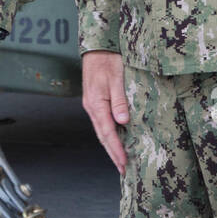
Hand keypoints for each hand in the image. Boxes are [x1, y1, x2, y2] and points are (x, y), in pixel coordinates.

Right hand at [82, 51, 127, 174]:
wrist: (97, 47)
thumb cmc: (108, 60)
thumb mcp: (116, 78)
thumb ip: (119, 101)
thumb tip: (123, 122)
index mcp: (96, 104)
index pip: (107, 133)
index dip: (116, 150)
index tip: (124, 163)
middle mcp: (92, 107)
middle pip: (102, 136)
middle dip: (113, 154)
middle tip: (123, 170)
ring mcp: (92, 105)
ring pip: (101, 131)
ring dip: (111, 146)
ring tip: (120, 160)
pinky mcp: (96, 101)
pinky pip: (102, 123)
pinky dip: (109, 135)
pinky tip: (115, 139)